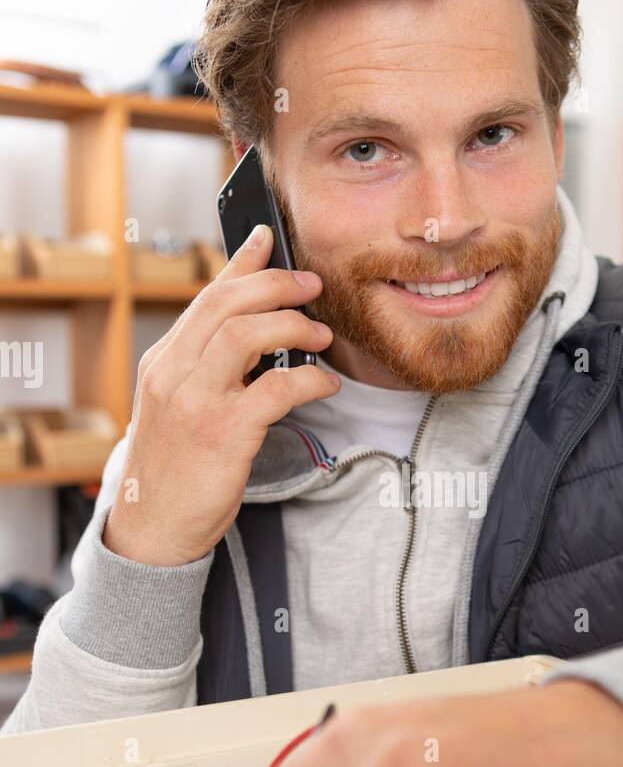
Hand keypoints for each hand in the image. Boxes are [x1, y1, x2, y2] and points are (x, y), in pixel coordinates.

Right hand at [103, 224, 338, 565]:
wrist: (153, 528)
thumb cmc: (174, 469)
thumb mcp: (180, 406)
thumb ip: (208, 365)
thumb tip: (251, 327)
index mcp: (164, 363)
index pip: (207, 298)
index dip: (242, 263)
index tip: (269, 237)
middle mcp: (173, 374)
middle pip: (228, 304)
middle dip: (277, 287)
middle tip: (312, 288)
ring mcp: (196, 402)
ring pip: (246, 334)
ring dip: (292, 326)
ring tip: (320, 337)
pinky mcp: (224, 434)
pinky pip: (276, 389)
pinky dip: (309, 379)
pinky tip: (325, 384)